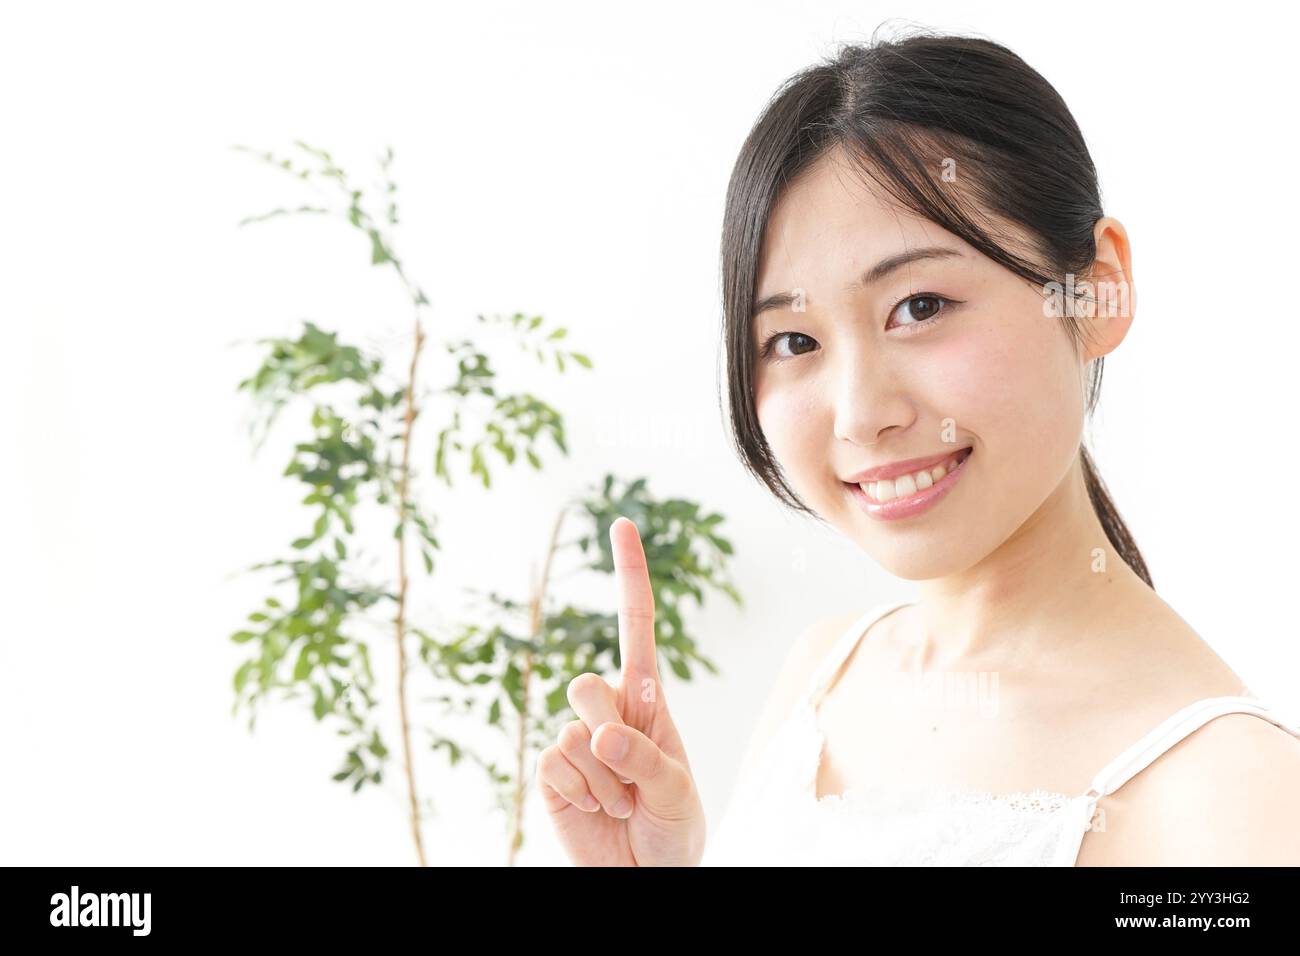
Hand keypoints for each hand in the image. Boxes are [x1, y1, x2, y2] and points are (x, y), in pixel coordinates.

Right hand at [535, 516, 706, 865]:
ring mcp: (575, 739)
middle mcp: (608, 710)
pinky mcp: (551, 772)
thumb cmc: (673, 829)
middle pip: (588, 684)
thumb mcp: (678, 793)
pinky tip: (598, 810)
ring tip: (623, 804)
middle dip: (612, 731)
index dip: (630, 576)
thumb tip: (599, 733)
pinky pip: (554, 762)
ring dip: (606, 779)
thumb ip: (647, 759)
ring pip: (574, 731)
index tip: (622, 524)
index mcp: (648, 699)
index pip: (636, 626)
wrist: (643, 877)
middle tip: (635, 776)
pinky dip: (581, 791)